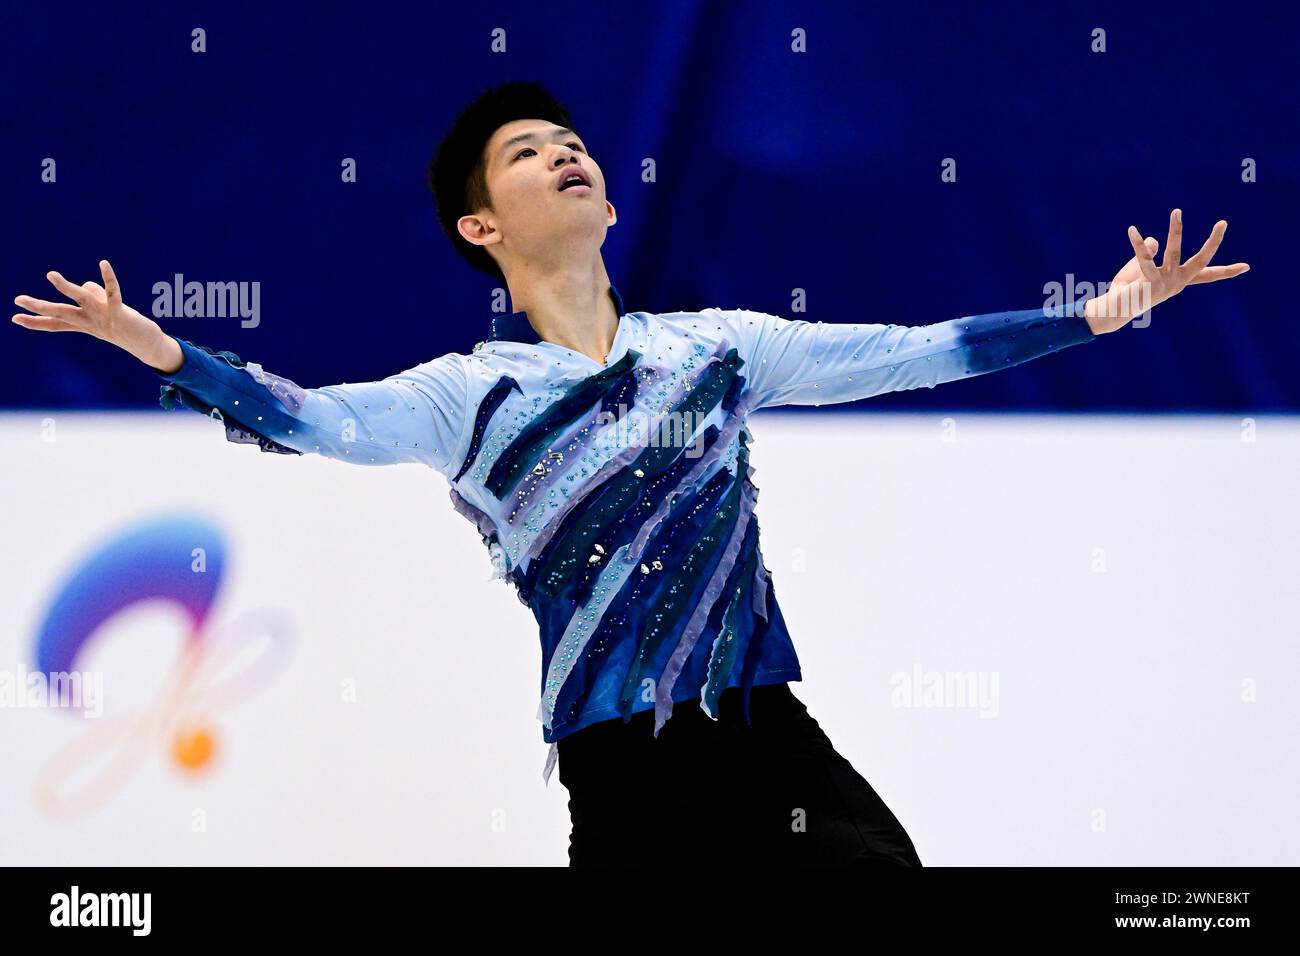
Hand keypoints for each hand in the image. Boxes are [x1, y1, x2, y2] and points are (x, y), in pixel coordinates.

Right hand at [12, 260, 182, 371]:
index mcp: (84, 324)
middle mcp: (90, 321)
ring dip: (67, 287)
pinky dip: (108, 277)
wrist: (148, 346)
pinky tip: (103, 264)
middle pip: (61, 313)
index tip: (14, 318)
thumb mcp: (104, 312)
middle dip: (39, 306)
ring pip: (81, 299)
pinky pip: (113, 291)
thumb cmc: (125, 327)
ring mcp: (104, 317)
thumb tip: (88, 285)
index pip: (55, 324)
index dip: (35, 322)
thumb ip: (93, 298)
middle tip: (17, 300)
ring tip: (51, 275)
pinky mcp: (120, 312)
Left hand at [1083, 210, 1249, 333]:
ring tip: (1177, 211)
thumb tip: (1152, 239)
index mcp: (1179, 280)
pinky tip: (1132, 230)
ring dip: (1175, 230)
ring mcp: (1165, 283)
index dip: (1227, 271)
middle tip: (1223, 222)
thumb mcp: (1142, 268)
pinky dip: (1137, 243)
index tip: (1247, 266)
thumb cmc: (1129, 289)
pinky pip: (1144, 257)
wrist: (1114, 310)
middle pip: (1200, 261)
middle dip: (1213, 241)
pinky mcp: (1149, 283)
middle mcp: (1176, 282)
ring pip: (1174, 251)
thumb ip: (1150, 252)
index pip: (1207, 275)